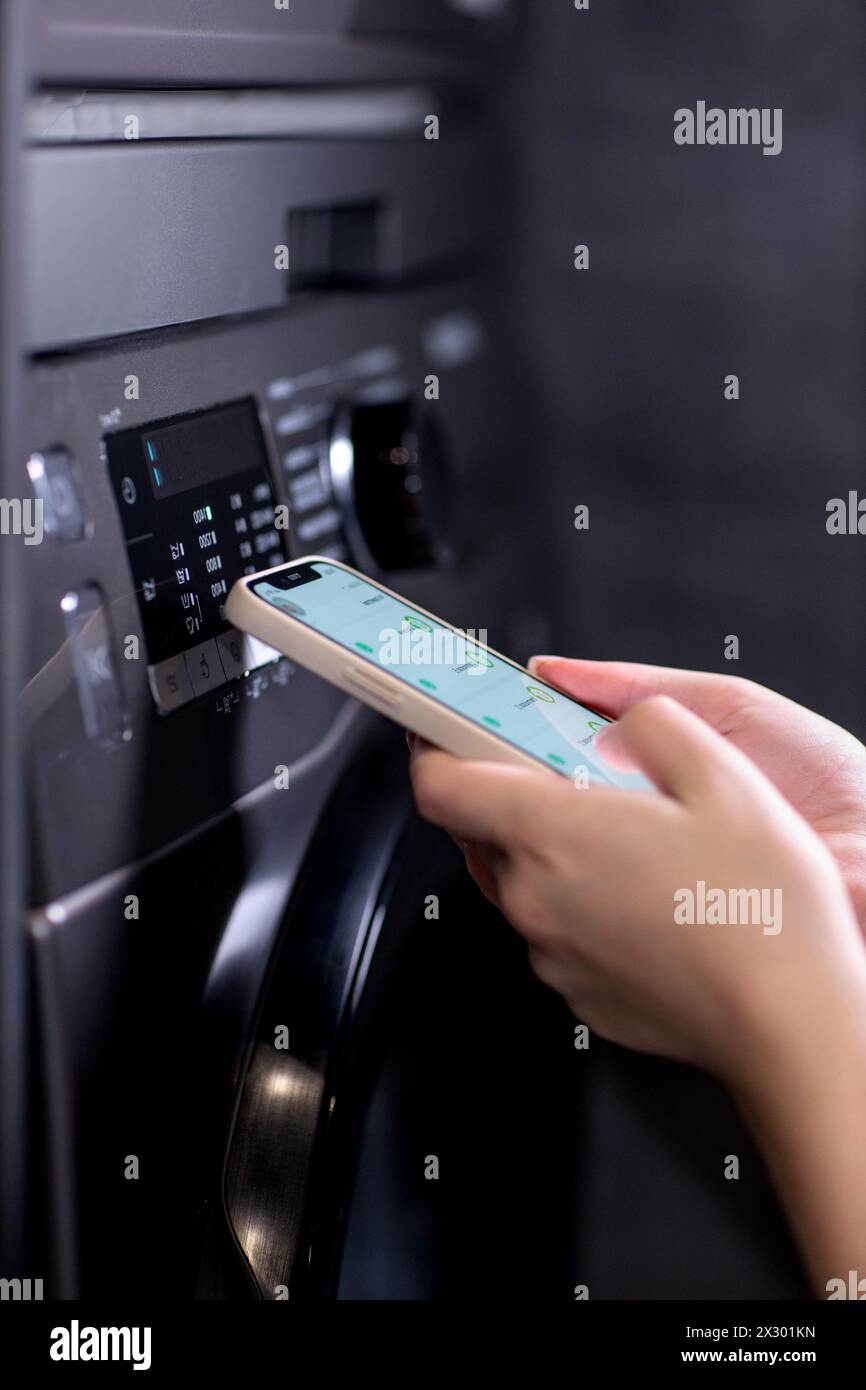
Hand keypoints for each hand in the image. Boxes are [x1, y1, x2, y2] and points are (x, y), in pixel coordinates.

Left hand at [408, 696, 865, 1086]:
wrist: (790, 1022)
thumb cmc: (760, 910)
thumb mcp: (722, 775)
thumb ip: (654, 722)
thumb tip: (625, 717)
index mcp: (552, 832)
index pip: (438, 785)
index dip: (433, 748)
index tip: (445, 731)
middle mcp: (534, 897)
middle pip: (482, 830)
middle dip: (517, 796)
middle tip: (580, 781)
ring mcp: (550, 952)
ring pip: (522, 881)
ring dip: (553, 854)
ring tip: (630, 843)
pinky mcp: (576, 991)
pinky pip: (557, 931)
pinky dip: (581, 907)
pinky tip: (644, 899)